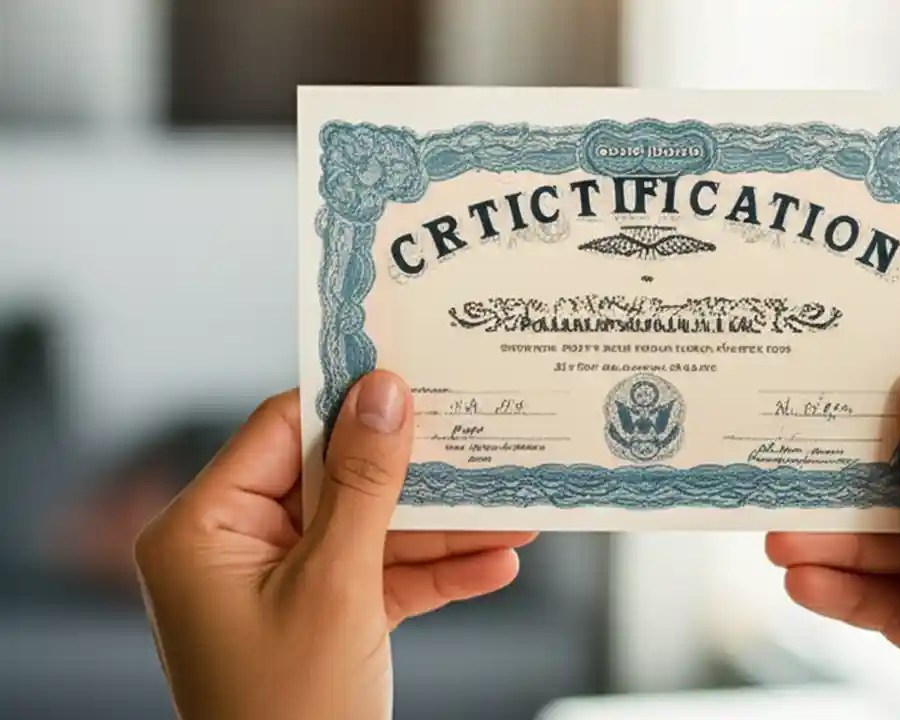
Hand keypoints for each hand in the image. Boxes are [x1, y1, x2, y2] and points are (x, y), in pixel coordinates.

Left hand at [135, 371, 535, 719]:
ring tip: (514, 512)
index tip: (416, 371)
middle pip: (337, 478)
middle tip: (479, 437)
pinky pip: (379, 577)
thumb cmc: (289, 712)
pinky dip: (434, 575)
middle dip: (416, 475)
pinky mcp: (320, 617)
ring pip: (368, 529)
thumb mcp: (335, 588)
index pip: (281, 430)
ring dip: (442, 530)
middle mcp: (235, 548)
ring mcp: (280, 585)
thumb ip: (364, 486)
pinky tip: (497, 563)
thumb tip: (385, 394)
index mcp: (203, 530)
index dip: (350, 400)